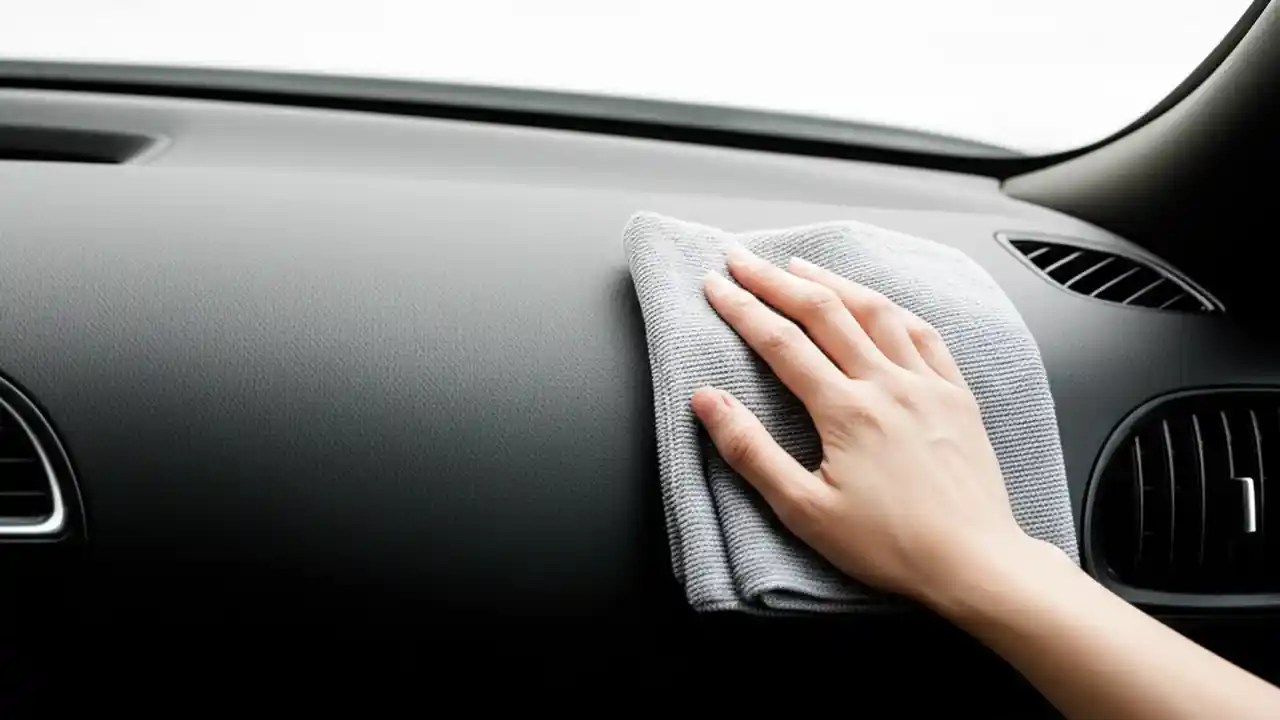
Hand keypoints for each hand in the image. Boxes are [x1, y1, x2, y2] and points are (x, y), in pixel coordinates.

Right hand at [691, 246, 1051, 604]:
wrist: (975, 564)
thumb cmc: (890, 546)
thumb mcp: (804, 512)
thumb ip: (751, 451)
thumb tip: (707, 400)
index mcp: (846, 411)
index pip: (780, 342)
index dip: (742, 308)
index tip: (715, 285)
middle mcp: (887, 385)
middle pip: (824, 312)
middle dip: (775, 280)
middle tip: (742, 260)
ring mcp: (928, 385)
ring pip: (875, 311)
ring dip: (833, 282)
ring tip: (801, 265)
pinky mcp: (957, 396)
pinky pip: (923, 334)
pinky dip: (892, 308)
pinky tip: (877, 302)